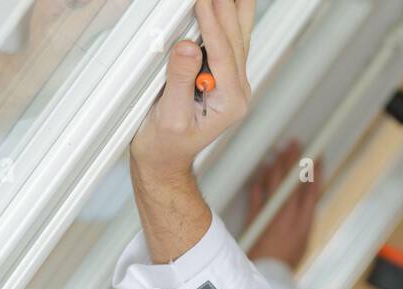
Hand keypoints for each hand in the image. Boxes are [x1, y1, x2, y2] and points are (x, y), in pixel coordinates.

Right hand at [129, 0, 254, 182]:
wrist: (164, 159)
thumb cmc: (166, 145)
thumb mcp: (170, 115)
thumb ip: (180, 80)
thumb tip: (189, 48)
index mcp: (229, 103)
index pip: (224, 55)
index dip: (213, 25)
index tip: (204, 1)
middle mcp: (236, 92)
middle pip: (236, 41)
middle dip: (227, 8)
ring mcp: (231, 84)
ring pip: (238, 39)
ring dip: (235, 10)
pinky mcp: (221, 78)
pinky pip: (229, 44)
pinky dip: (227, 21)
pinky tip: (229, 6)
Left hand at [246, 139, 323, 268]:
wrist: (268, 274)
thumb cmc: (286, 262)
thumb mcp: (303, 243)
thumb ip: (304, 222)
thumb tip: (307, 205)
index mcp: (304, 223)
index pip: (312, 191)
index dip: (316, 173)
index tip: (317, 159)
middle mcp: (290, 217)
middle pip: (294, 182)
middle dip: (295, 161)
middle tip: (296, 145)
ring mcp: (273, 216)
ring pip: (276, 184)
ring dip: (278, 166)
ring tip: (280, 152)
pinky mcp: (257, 218)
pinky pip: (259, 194)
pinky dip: (261, 182)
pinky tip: (263, 171)